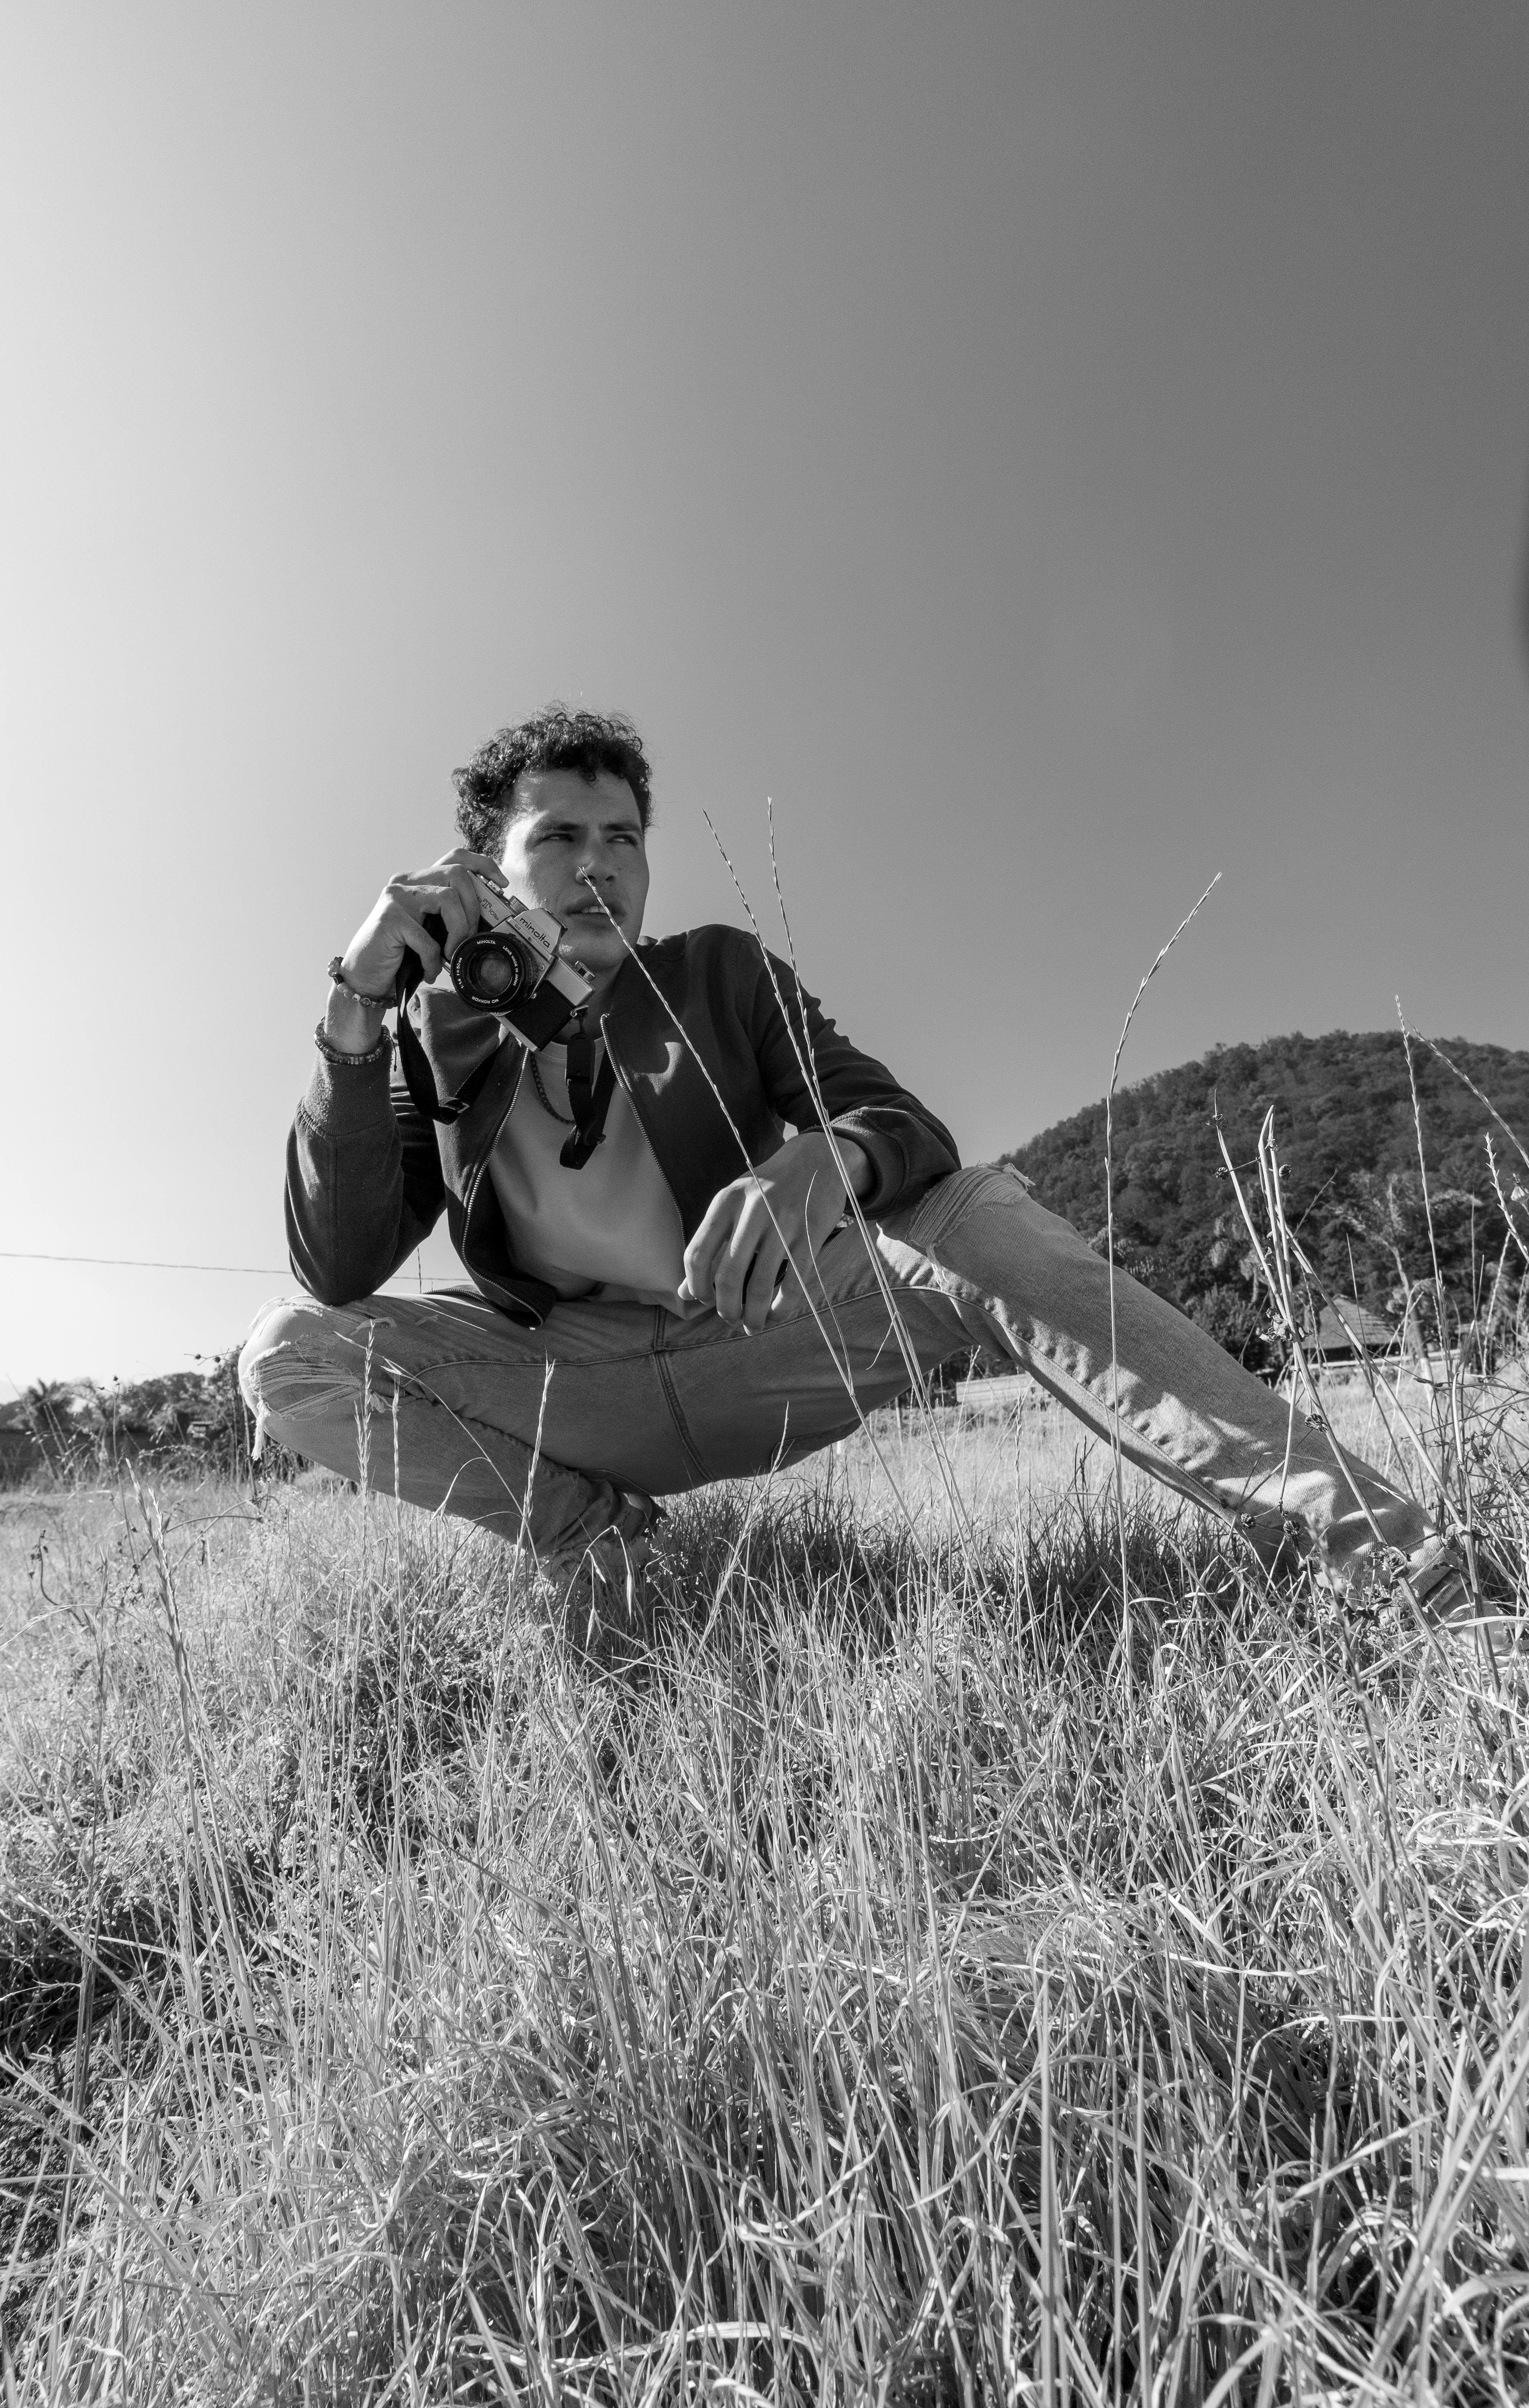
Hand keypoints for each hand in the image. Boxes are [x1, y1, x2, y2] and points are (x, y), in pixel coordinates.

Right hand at [336, 848, 508, 998]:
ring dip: (459, 933)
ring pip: (448, 899)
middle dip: (474, 908)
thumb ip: (451, 916)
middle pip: (458, 874)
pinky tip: (429, 971)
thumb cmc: (402, 954)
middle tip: (471, 938)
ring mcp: (395, 897)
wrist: (364, 976)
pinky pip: (428, 939)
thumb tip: (490, 918)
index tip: (502, 884)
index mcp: (418, 880)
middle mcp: (406, 882)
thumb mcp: (432, 929)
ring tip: (452, 955)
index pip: (455, 857)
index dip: (483, 865)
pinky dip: (433, 960)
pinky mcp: (389, 919)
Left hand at [679, 1132, 870, 1333]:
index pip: (696, 1254)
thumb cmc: (767, 1189)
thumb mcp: (733, 1205)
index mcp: (726, 1201)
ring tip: (751, 1325)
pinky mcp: (812, 1234)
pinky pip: (794, 1283)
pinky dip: (782, 1308)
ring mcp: (784, 1222)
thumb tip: (684, 1293)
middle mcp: (753, 1210)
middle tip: (730, 1319)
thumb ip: (709, 1245)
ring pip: (760, 1284)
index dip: (696, 1285)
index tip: (704, 1299)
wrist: (817, 1159)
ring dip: (753, 1314)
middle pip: (727, 1275)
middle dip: (726, 1307)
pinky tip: (775, 1315)